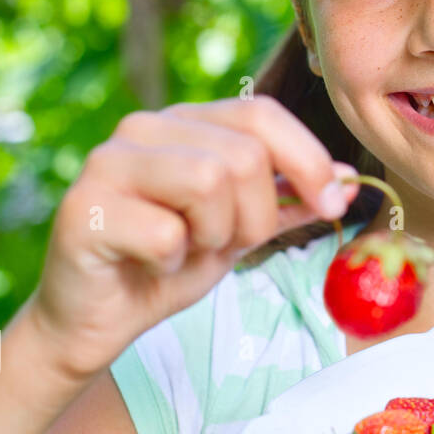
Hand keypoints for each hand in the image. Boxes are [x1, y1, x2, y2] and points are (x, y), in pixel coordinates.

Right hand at [26, 95, 358, 381]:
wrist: (97, 320)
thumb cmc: (170, 265)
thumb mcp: (244, 229)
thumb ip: (290, 201)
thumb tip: (350, 180)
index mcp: (186, 122)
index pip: (263, 114)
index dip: (309, 158)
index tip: (333, 203)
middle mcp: (144, 128)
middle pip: (244, 155)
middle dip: (254, 216)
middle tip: (224, 244)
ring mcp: (107, 163)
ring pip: (208, 180)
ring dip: (214, 235)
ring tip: (186, 250)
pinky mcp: (83, 208)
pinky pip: (165, 231)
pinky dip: (171, 262)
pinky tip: (150, 265)